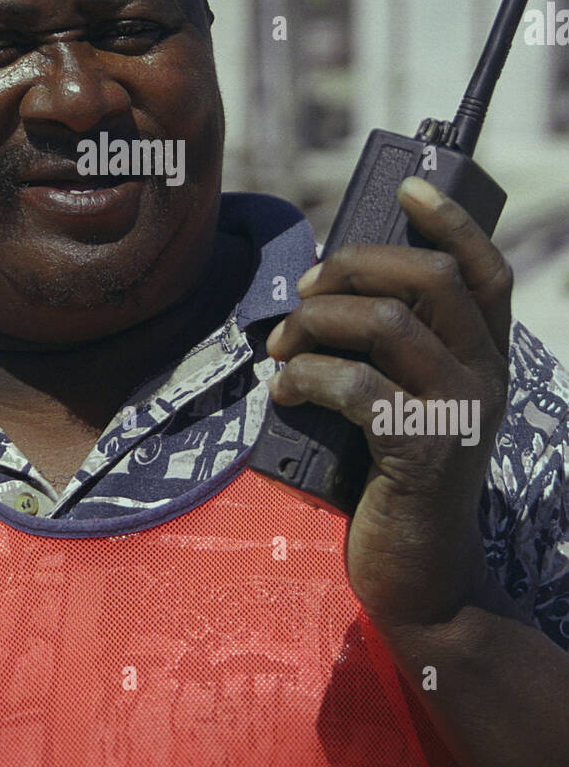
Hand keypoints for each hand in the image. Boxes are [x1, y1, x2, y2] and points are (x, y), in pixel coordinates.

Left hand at [266, 176, 511, 628]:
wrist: (420, 578)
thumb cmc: (396, 479)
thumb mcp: (406, 403)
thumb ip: (391, 351)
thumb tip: (330, 285)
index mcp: (486, 358)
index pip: (485, 270)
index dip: (451, 221)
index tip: (408, 188)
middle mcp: (486, 377)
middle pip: (432, 278)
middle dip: (356, 267)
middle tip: (307, 291)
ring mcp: (459, 414)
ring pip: (389, 323)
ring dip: (318, 323)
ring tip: (281, 348)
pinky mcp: (423, 452)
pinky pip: (356, 384)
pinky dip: (307, 376)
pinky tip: (283, 391)